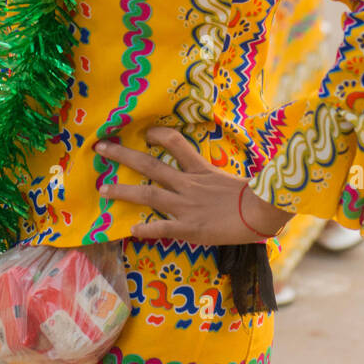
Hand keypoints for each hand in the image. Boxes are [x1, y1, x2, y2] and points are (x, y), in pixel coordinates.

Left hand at [94, 127, 292, 244]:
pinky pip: (161, 228)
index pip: (175, 143)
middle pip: (150, 164)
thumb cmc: (255, 195)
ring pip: (147, 194)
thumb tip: (214, 178)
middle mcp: (188, 184)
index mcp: (201, 170)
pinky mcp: (189, 228)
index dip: (158, 135)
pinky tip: (131, 229)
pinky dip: (145, 229)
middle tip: (100, 147)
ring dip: (123, 191)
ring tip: (103, 189)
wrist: (262, 212)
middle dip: (123, 155)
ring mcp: (185, 206)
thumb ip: (217, 177)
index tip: (145, 133)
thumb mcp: (233, 178)